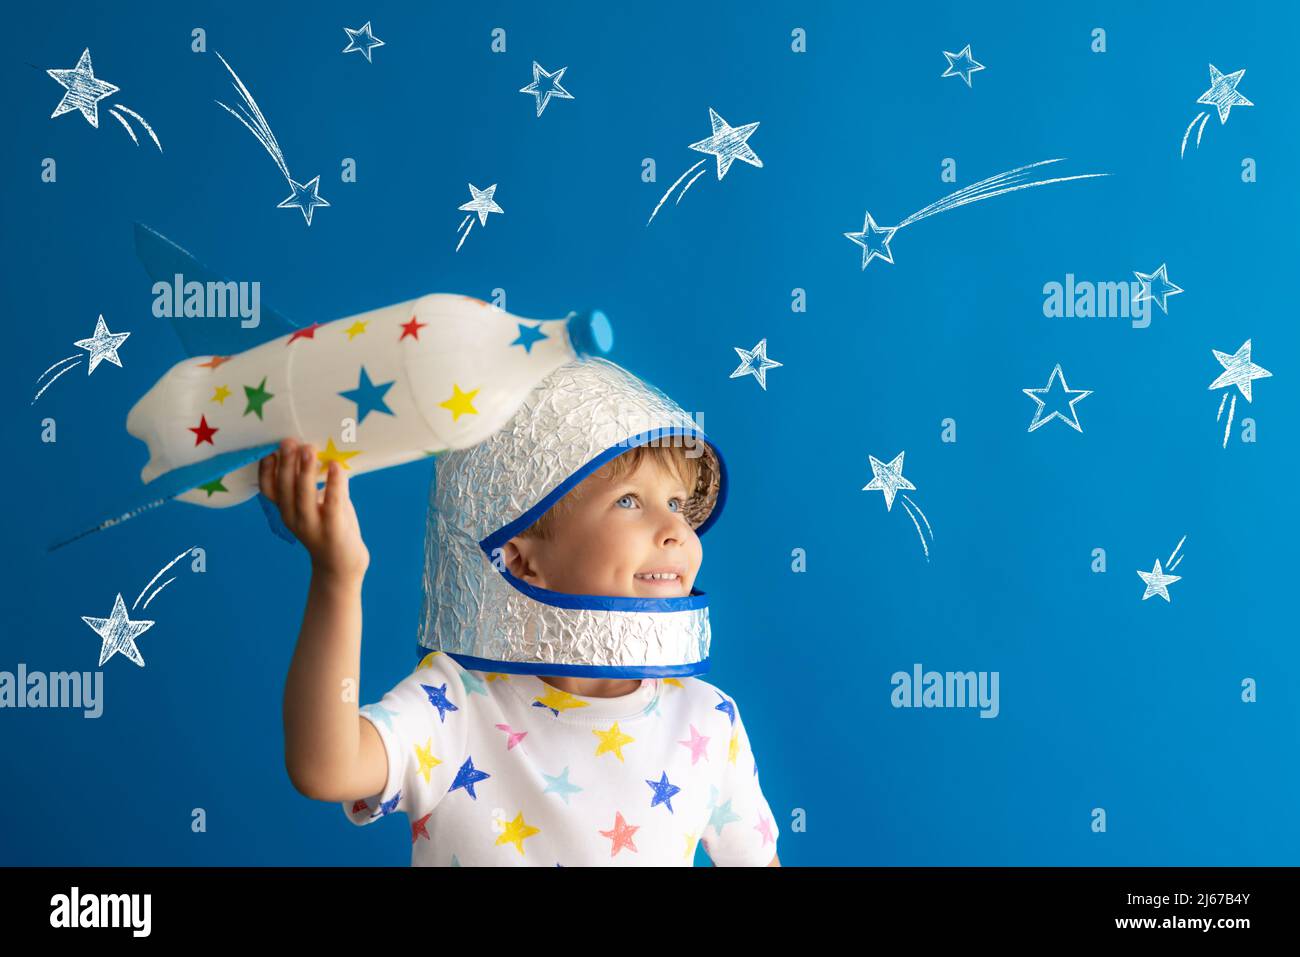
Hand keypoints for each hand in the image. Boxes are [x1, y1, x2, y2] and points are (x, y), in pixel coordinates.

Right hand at [259, 438, 369, 580]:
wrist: (341, 564)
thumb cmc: (328, 526)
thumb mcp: (314, 504)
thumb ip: (312, 482)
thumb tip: (314, 448)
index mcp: (285, 510)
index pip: (268, 489)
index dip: (266, 469)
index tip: (270, 448)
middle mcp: (293, 517)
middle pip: (284, 488)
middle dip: (285, 463)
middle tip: (289, 441)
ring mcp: (312, 524)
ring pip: (303, 495)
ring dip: (305, 471)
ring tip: (309, 449)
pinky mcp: (333, 528)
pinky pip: (332, 502)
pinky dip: (334, 483)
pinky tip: (337, 466)